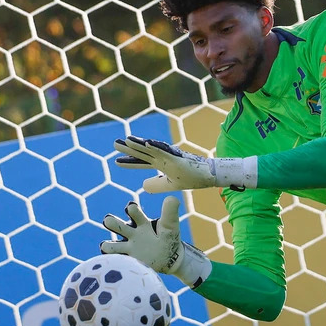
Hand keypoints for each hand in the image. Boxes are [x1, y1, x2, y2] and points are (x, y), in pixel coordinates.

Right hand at [100, 197, 211, 287]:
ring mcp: (126, 248)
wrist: (170, 260)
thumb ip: (170, 214)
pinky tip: (117, 262)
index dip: (130, 208)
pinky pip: (112, 261)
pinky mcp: (126, 261)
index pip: (132, 210)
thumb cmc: (169, 240)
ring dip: (107, 245)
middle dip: (110, 221)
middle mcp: (131, 234)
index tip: (131, 208)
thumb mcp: (170, 226)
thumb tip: (171, 198)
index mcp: (141, 223)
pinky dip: (111, 261)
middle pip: (113, 223)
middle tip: (109, 221)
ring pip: (108, 245)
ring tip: (109, 247)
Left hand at [114, 136, 255, 192]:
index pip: (142, 162)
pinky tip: (146, 143)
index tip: (117, 161)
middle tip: (115, 143)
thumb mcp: (171, 185)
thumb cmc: (193, 178)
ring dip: (139, 144)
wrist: (210, 177)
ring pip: (151, 149)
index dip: (130, 162)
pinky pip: (165, 151)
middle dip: (129, 149)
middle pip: (143, 153)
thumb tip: (143, 185)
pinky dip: (156, 147)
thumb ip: (157, 184)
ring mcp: (170, 157)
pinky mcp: (178, 158)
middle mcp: (164, 158)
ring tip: (127, 140)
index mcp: (162, 165)